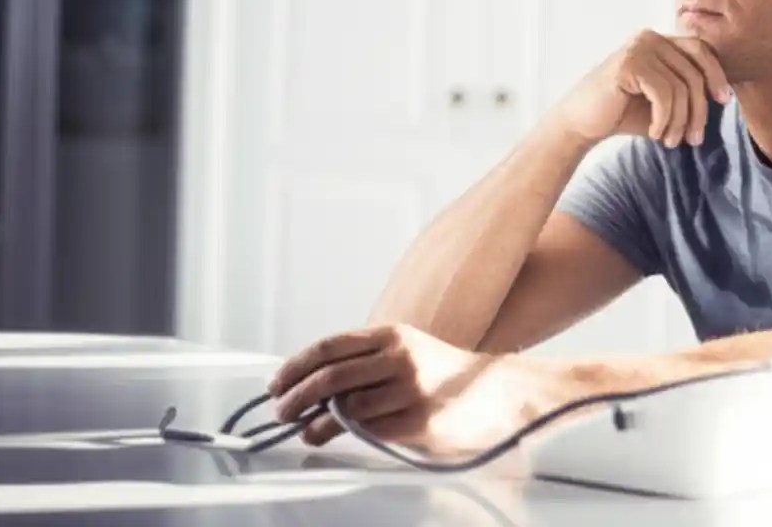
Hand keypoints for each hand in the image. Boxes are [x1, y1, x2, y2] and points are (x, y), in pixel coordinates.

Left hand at [267, 324, 537, 452]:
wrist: (494, 392)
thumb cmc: (440, 373)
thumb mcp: (404, 350)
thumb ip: (363, 360)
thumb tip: (309, 383)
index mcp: (392, 334)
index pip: (330, 347)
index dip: (296, 366)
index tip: (277, 384)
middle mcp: (400, 357)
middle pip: (331, 377)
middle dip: (297, 397)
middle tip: (281, 411)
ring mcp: (410, 389)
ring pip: (345, 407)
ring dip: (316, 422)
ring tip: (305, 430)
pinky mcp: (418, 421)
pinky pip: (368, 429)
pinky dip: (343, 433)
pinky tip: (331, 435)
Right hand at [550, 30, 730, 148]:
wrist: (581, 123)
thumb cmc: (623, 114)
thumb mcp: (663, 101)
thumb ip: (686, 92)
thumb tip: (723, 95)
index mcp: (659, 41)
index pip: (701, 50)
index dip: (717, 74)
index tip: (723, 101)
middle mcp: (650, 37)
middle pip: (694, 71)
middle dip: (700, 109)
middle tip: (695, 138)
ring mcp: (639, 47)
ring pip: (681, 87)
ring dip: (680, 121)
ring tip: (671, 141)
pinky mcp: (629, 64)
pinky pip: (664, 94)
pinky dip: (665, 119)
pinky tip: (656, 133)